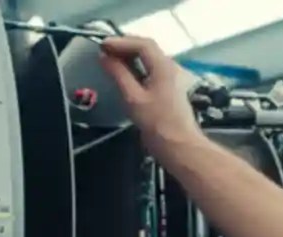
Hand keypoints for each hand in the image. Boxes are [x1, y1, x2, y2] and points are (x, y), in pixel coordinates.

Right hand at [98, 36, 204, 161]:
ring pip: (150, 59)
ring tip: (111, 60)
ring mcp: (173, 78)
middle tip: (104, 51)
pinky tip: (126, 74)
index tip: (102, 46)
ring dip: (130, 57)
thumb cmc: (158, 124)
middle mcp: (171, 68)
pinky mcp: (171, 89)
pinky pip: (152, 70)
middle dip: (125, 47)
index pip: (142, 44)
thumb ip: (119, 74)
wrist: (180, 147)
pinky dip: (137, 68)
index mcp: (164, 66)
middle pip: (147, 48)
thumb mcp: (133, 98)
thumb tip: (105, 58)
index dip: (120, 42)